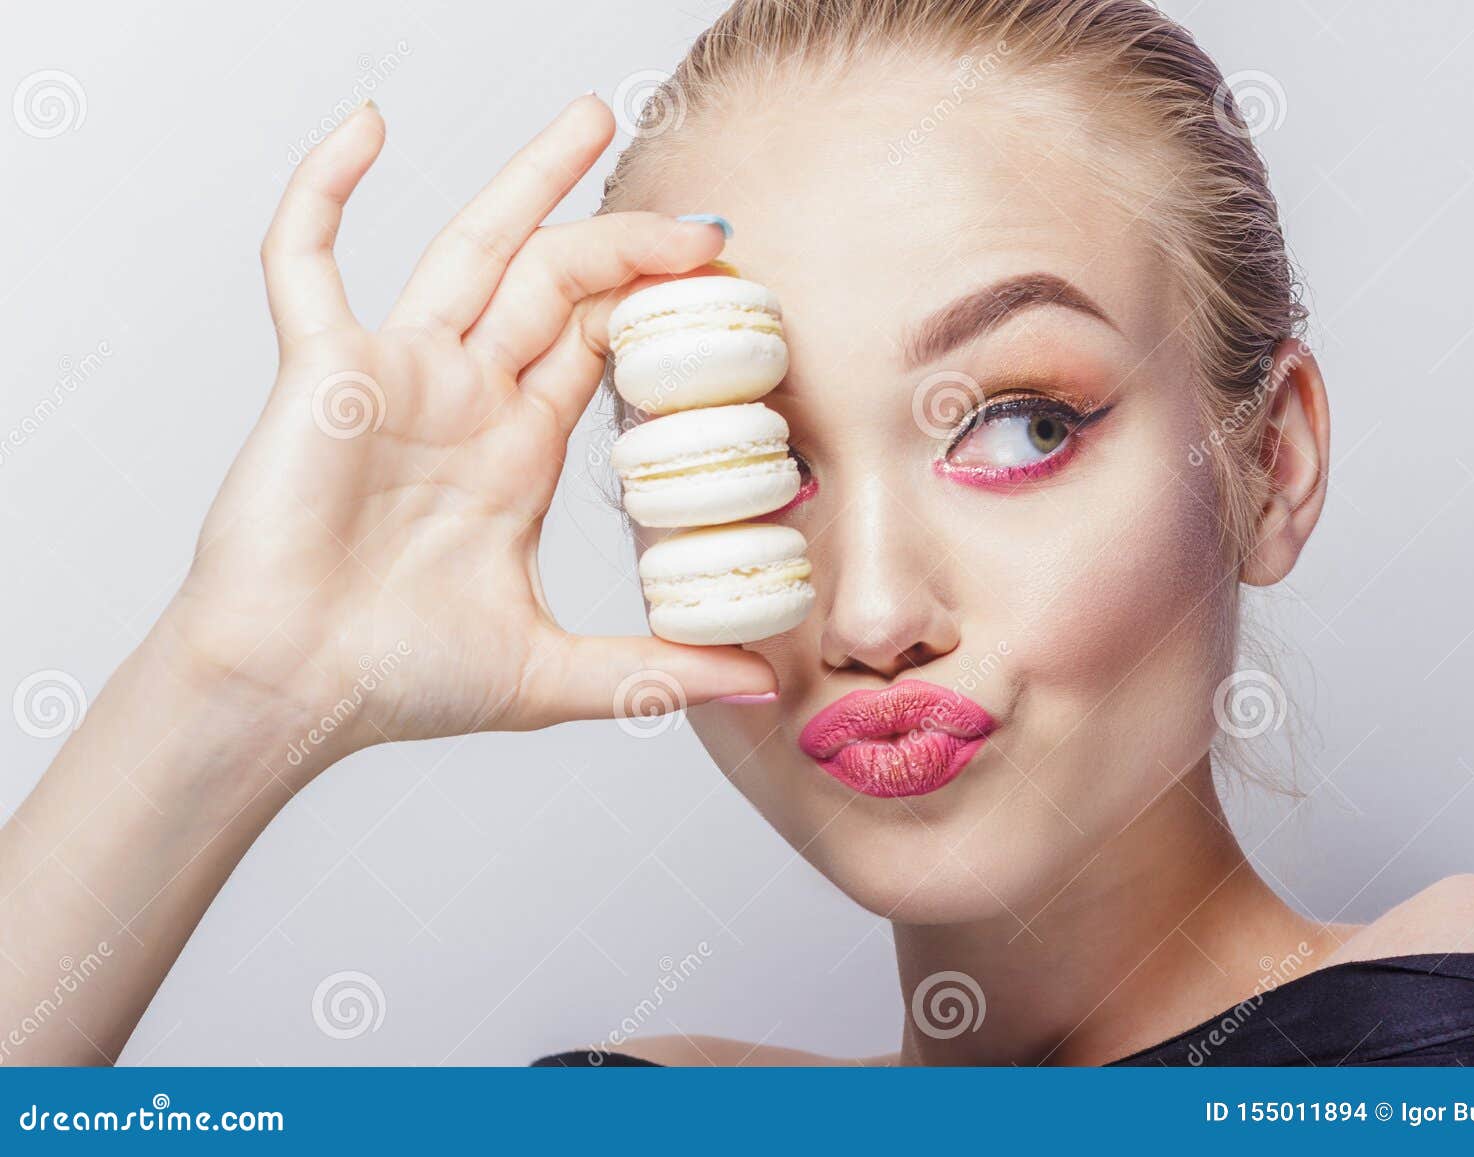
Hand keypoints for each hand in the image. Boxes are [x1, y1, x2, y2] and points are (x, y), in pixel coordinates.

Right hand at [162, 95, 774, 766]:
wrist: (291, 692)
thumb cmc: (398, 681)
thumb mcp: (555, 677)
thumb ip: (657, 671)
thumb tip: (765, 685)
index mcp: (517, 451)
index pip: (603, 346)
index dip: (661, 308)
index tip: (731, 283)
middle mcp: (466, 399)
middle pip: (557, 281)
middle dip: (625, 234)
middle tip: (698, 213)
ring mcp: (395, 376)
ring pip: (470, 249)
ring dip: (528, 180)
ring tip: (591, 117)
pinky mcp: (320, 372)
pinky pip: (306, 259)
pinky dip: (326, 190)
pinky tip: (366, 126)